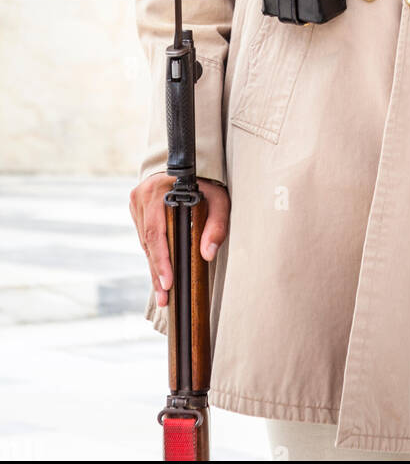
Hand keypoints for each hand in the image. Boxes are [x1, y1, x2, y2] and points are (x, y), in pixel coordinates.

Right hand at [129, 174, 229, 307]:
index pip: (156, 232)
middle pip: (148, 242)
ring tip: (163, 294)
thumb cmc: (206, 182)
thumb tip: (207, 254)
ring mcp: (136, 203)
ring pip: (145, 242)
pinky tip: (160, 275)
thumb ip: (216, 225)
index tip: (168, 282)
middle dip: (157, 272)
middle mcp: (142, 196)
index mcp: (157, 191)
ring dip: (154, 268)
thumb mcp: (218, 199)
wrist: (187, 166)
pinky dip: (154, 256)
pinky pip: (144, 238)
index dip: (161, 259)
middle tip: (165, 298)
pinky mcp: (137, 210)